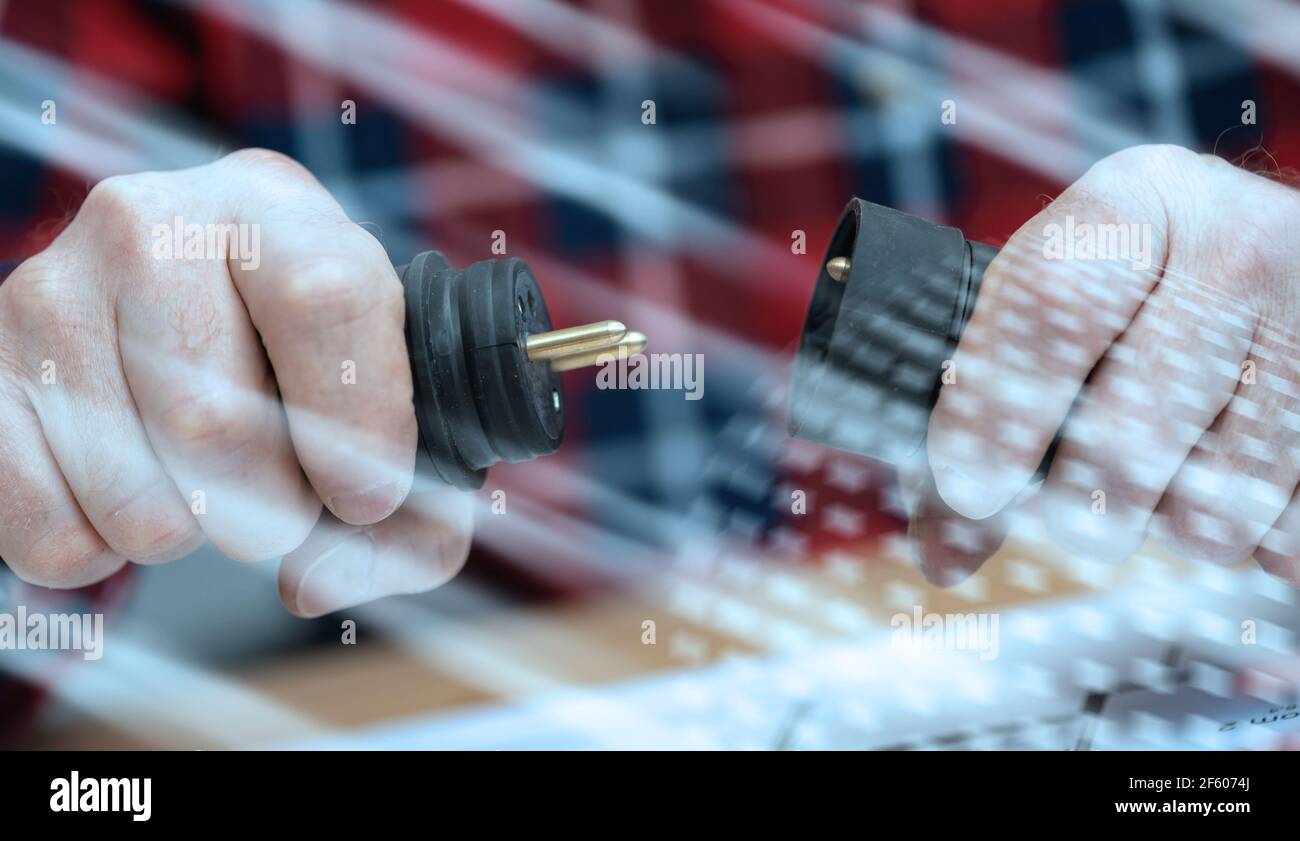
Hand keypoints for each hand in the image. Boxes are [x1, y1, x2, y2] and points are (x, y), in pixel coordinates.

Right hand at [0, 149, 470, 615]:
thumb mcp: (401, 428)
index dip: (359, 425)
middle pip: (213, 421)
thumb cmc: (320, 381)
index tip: (366, 495)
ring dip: (193, 535)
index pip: (325, 301)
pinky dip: (106, 553)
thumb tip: (310, 582)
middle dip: (273, 510)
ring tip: (205, 480)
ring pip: (134, 500)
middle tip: (285, 500)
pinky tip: (132, 491)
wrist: (204, 337)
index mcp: (279, 211)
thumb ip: (411, 526)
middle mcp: (153, 225)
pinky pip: (48, 534)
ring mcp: (50, 293)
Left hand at [905, 144, 1299, 586]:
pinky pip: (1287, 516)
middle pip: (1130, 426)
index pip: (1051, 306)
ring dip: (1175, 525)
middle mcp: (1233, 240)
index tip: (970, 492)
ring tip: (1165, 488)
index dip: (998, 413)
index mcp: (1131, 203)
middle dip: (1084, 505)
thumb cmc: (1143, 300)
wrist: (1281, 273)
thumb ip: (990, 410)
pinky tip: (1237, 489)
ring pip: (1216, 493)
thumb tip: (944, 552)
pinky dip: (1253, 534)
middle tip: (1076, 517)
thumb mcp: (1067, 305)